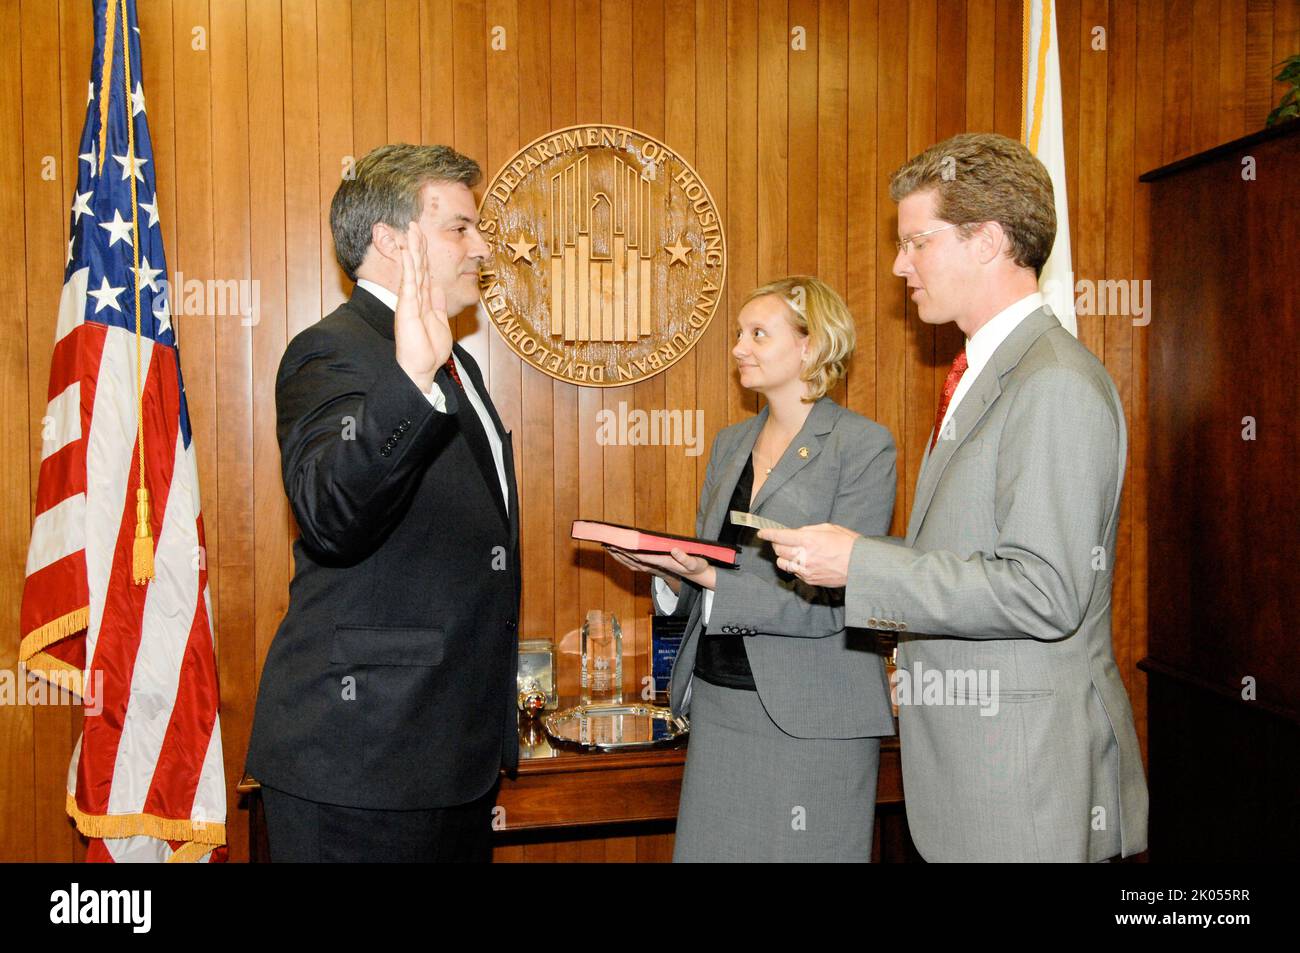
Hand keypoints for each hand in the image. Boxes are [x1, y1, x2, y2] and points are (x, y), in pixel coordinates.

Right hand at [394, 222, 452, 392]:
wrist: (421, 368)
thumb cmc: (429, 351)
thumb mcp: (440, 322)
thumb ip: (439, 303)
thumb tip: (439, 287)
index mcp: (424, 301)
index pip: (425, 272)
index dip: (425, 255)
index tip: (424, 238)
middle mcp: (415, 297)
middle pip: (418, 265)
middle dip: (417, 244)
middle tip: (415, 224)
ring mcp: (410, 300)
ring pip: (412, 269)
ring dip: (412, 248)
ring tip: (411, 229)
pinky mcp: (407, 306)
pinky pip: (409, 281)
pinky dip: (408, 264)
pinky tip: (408, 250)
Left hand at [605, 546, 717, 591]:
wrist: (696, 575)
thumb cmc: (696, 567)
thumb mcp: (695, 563)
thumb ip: (685, 558)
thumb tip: (674, 550)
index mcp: (663, 563)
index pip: (643, 558)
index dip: (630, 552)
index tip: (620, 546)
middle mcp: (655, 566)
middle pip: (633, 560)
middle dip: (620, 552)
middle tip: (606, 543)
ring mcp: (652, 567)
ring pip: (631, 562)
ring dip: (619, 555)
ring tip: (607, 546)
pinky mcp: (652, 565)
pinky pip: (634, 563)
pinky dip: (624, 557)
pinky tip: (617, 552)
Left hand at [757, 523, 859, 586]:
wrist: (861, 565)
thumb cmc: (848, 543)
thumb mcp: (829, 528)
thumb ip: (809, 530)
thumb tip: (796, 533)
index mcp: (808, 540)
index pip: (780, 537)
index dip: (768, 534)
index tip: (762, 533)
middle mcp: (804, 556)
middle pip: (778, 550)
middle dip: (776, 543)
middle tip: (782, 540)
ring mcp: (806, 570)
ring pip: (782, 563)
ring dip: (783, 556)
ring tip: (791, 552)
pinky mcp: (810, 580)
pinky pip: (794, 572)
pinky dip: (794, 565)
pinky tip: (804, 561)